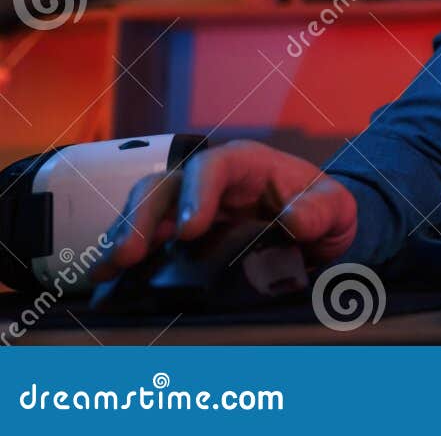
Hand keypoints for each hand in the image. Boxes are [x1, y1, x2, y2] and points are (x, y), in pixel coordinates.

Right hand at [93, 139, 357, 279]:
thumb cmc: (323, 208)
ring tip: (108, 268)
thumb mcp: (337, 207)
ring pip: (144, 207)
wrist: (315, 227)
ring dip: (124, 234)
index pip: (214, 168)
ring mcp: (188, 203)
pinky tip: (104, 276)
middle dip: (143, 217)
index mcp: (247, 164)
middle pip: (165, 184)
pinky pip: (143, 234)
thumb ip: (321, 210)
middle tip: (130, 254)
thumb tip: (295, 219)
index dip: (196, 194)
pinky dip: (122, 252)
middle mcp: (210, 180)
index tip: (189, 229)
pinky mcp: (176, 231)